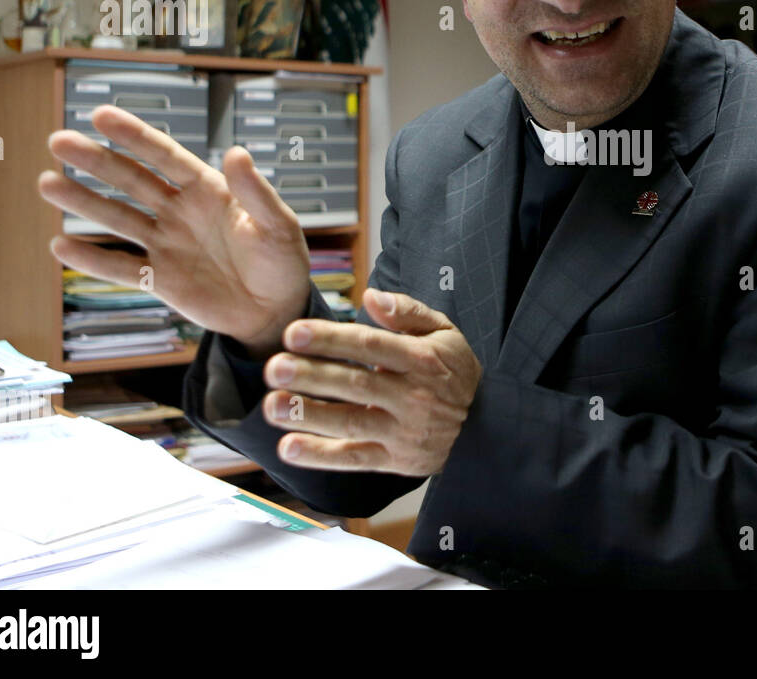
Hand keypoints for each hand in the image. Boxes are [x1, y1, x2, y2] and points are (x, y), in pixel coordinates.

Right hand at [39, 105, 311, 355]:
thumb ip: (256, 193)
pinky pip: (120, 268)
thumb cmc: (282, 262)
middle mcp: (180, 211)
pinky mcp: (159, 279)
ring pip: (118, 219)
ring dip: (83, 202)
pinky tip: (60, 246)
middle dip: (96, 161)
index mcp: (209, 190)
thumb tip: (236, 152)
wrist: (276, 310)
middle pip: (132, 181)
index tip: (101, 115)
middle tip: (59, 141)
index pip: (166, 157)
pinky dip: (92, 259)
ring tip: (47, 184)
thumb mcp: (278, 225)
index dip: (135, 136)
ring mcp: (166, 244)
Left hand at [262, 289, 481, 476]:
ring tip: (271, 406)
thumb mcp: (444, 332)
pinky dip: (320, 455)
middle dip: (311, 375)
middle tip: (275, 367)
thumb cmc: (454, 373)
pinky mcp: (395, 460)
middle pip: (355, 383)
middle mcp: (413, 396)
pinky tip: (289, 447)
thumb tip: (371, 297)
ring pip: (350, 422)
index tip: (294, 333)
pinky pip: (355, 457)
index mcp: (421, 359)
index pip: (370, 345)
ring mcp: (403, 431)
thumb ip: (408, 312)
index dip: (330, 339)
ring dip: (308, 415)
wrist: (485, 425)